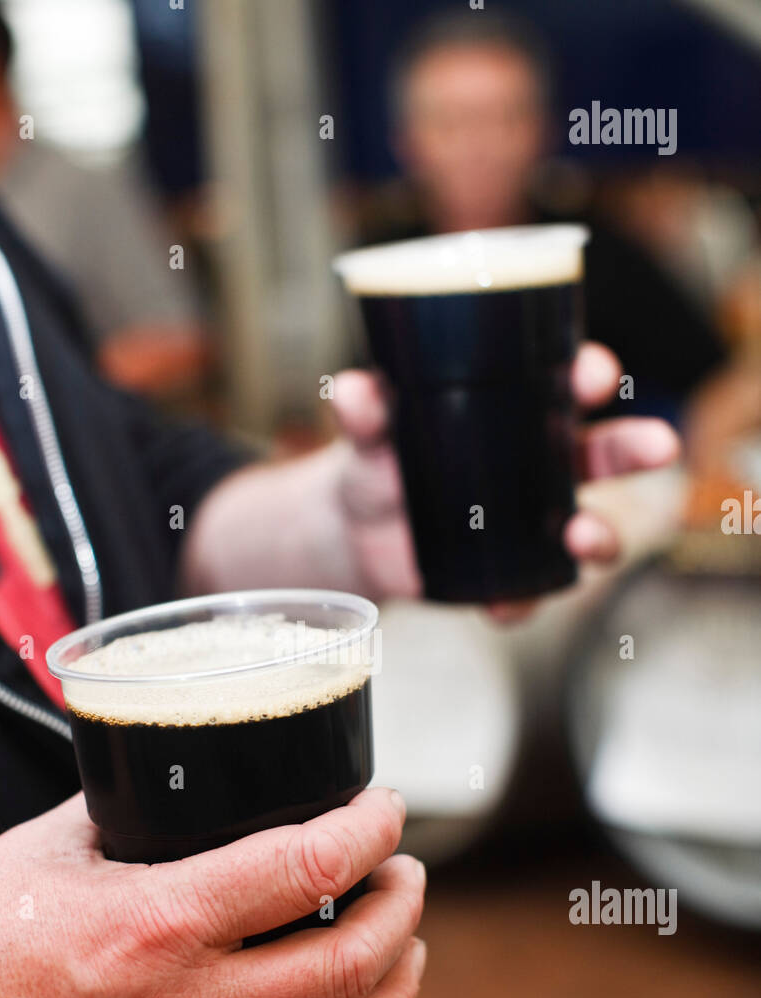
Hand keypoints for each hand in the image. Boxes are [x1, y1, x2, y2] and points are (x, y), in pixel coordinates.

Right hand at [0, 789, 424, 997]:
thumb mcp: (48, 848)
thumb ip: (132, 809)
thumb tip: (195, 781)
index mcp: (155, 924)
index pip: (309, 868)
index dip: (371, 829)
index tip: (386, 808)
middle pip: (347, 964)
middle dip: (402, 909)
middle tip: (406, 875)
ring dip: (394, 991)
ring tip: (405, 950)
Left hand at [331, 342, 680, 614]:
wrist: (356, 529)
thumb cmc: (380, 461)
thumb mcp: (371, 435)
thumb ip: (367, 413)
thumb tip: (354, 392)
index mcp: (520, 413)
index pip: (569, 384)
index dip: (590, 375)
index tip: (594, 375)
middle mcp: (541, 466)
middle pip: (605, 453)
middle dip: (635, 447)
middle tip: (659, 444)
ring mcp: (531, 525)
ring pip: (589, 527)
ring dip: (600, 534)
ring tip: (583, 538)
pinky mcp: (508, 574)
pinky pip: (529, 593)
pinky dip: (521, 602)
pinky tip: (504, 606)